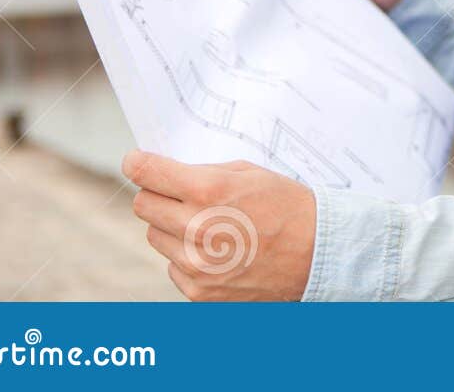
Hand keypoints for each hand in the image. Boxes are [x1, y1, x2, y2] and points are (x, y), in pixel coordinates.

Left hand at [122, 150, 315, 300]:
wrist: (317, 255)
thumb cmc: (287, 207)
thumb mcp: (249, 173)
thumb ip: (203, 172)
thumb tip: (165, 173)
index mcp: (209, 190)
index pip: (146, 172)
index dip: (137, 163)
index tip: (136, 162)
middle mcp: (196, 228)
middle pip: (142, 205)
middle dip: (159, 195)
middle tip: (183, 196)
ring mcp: (195, 264)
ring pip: (155, 236)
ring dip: (173, 227)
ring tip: (211, 226)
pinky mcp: (197, 290)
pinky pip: (171, 265)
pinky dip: (186, 256)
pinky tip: (218, 251)